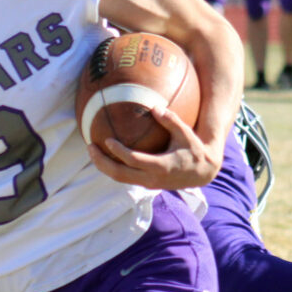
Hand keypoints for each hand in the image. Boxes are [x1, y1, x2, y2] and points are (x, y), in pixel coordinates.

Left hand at [87, 105, 221, 189]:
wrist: (202, 173)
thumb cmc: (194, 150)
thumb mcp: (186, 134)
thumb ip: (171, 121)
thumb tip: (155, 106)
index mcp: (161, 166)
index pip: (133, 160)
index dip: (118, 152)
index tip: (107, 140)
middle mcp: (151, 179)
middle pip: (119, 174)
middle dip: (102, 162)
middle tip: (90, 147)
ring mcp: (148, 184)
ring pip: (119, 178)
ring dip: (104, 166)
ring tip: (92, 151)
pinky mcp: (146, 184)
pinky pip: (125, 177)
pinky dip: (112, 168)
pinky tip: (105, 155)